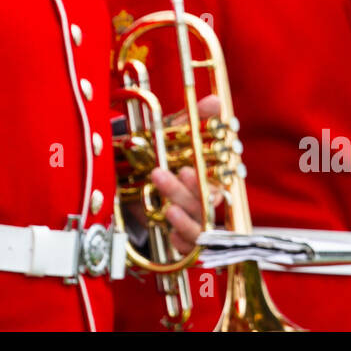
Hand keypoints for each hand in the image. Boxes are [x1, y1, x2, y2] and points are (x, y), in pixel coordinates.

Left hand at [151, 93, 224, 254]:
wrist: (133, 176)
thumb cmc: (162, 155)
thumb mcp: (175, 134)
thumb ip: (194, 120)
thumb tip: (216, 102)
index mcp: (208, 177)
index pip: (217, 184)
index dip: (206, 180)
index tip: (187, 169)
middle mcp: (204, 200)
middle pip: (205, 205)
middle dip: (185, 193)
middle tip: (163, 177)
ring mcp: (194, 219)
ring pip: (199, 227)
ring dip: (184, 218)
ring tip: (167, 207)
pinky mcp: (181, 237)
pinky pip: (190, 248)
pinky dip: (181, 240)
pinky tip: (170, 232)